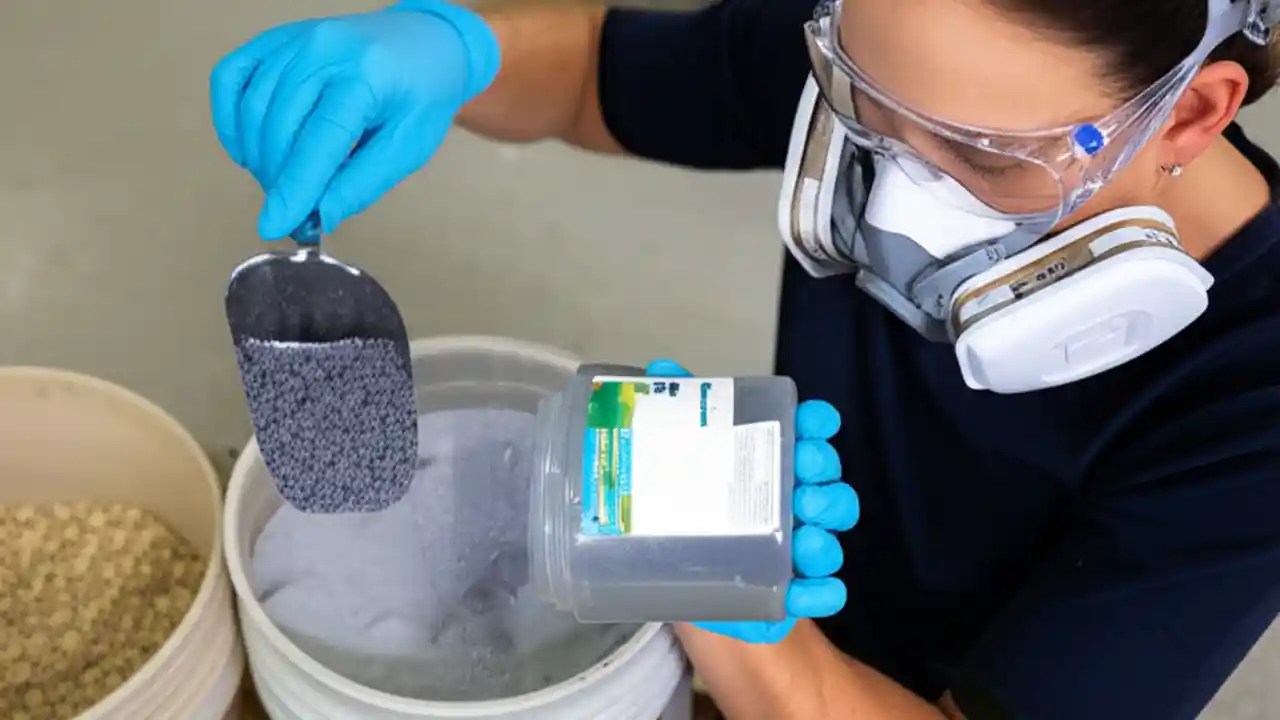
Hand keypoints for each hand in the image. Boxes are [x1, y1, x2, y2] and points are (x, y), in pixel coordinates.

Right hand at [209, 0, 499, 239]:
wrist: (425, 42)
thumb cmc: (421, 95)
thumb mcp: (407, 147)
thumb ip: (361, 183)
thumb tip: (319, 216)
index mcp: (365, 77)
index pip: (318, 140)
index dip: (293, 187)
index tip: (273, 225)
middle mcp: (323, 50)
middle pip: (280, 127)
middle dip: (279, 180)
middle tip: (295, 211)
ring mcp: (294, 40)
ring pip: (253, 108)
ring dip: (258, 158)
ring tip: (282, 183)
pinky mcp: (274, 39)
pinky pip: (231, 77)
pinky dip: (231, 119)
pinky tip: (248, 149)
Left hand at [645, 360, 857, 643]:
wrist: (675, 580)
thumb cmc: (687, 509)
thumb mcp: (675, 460)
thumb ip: (673, 417)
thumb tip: (660, 372)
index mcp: (768, 463)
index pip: (806, 433)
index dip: (816, 424)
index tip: (814, 421)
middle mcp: (789, 501)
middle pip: (827, 482)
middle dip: (824, 477)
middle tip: (804, 478)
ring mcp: (794, 549)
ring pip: (829, 536)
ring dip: (825, 535)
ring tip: (805, 538)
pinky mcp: (789, 593)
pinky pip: (821, 592)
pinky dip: (822, 591)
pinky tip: (812, 590)